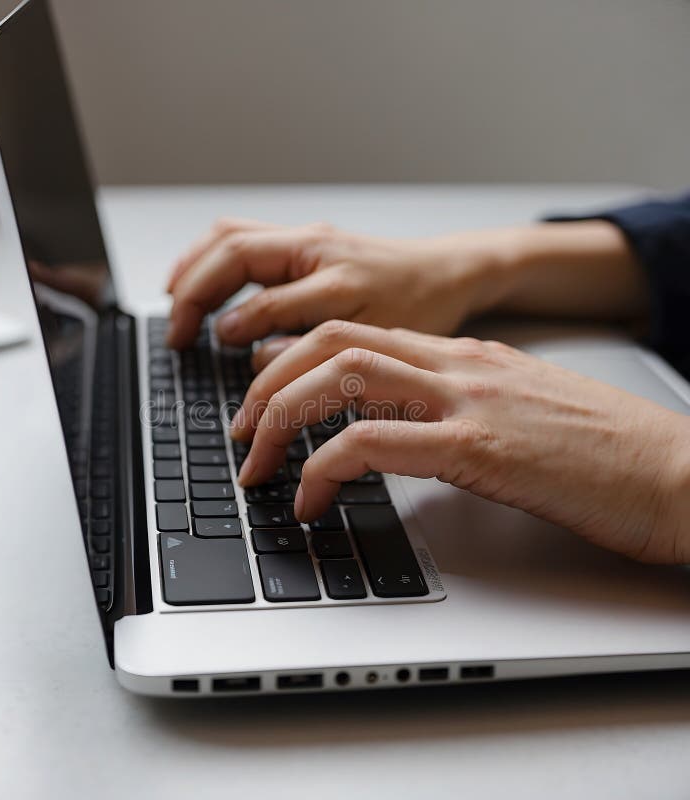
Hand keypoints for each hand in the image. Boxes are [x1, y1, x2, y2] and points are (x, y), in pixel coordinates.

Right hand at [166, 217, 522, 347]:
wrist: (445, 272)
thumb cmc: (421, 305)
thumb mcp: (377, 337)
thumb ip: (312, 342)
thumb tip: (252, 349)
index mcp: (334, 273)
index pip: (263, 301)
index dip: (229, 331)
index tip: (205, 355)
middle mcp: (313, 246)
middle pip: (232, 251)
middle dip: (193, 290)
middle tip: (176, 333)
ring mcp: (305, 238)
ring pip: (231, 236)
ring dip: (195, 266)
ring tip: (172, 300)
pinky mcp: (302, 241)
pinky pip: (243, 237)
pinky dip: (212, 258)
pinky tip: (202, 279)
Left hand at [233, 321, 689, 563]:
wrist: (682, 473)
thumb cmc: (606, 453)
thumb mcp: (518, 413)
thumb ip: (458, 408)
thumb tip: (399, 429)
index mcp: (464, 357)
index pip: (356, 335)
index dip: (296, 364)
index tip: (267, 402)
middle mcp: (458, 366)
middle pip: (333, 342)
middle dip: (270, 384)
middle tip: (243, 431)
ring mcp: (467, 400)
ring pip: (340, 377)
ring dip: (280, 417)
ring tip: (257, 463)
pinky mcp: (480, 446)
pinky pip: (371, 443)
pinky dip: (323, 467)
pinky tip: (310, 499)